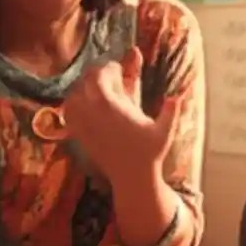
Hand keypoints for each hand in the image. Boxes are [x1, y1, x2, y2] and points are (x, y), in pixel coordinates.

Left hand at [63, 47, 180, 182]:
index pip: (98, 75)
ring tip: (97, 88)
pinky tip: (85, 104)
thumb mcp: (164, 131)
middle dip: (95, 75)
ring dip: (83, 88)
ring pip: (72, 96)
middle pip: (83, 82)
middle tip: (108, 76)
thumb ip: (171, 111)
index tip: (118, 68)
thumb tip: (177, 95)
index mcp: (111, 106)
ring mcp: (83, 125)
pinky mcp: (79, 136)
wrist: (131, 177)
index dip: (107, 68)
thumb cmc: (149, 153)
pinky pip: (68, 113)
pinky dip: (73, 104)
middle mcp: (92, 113)